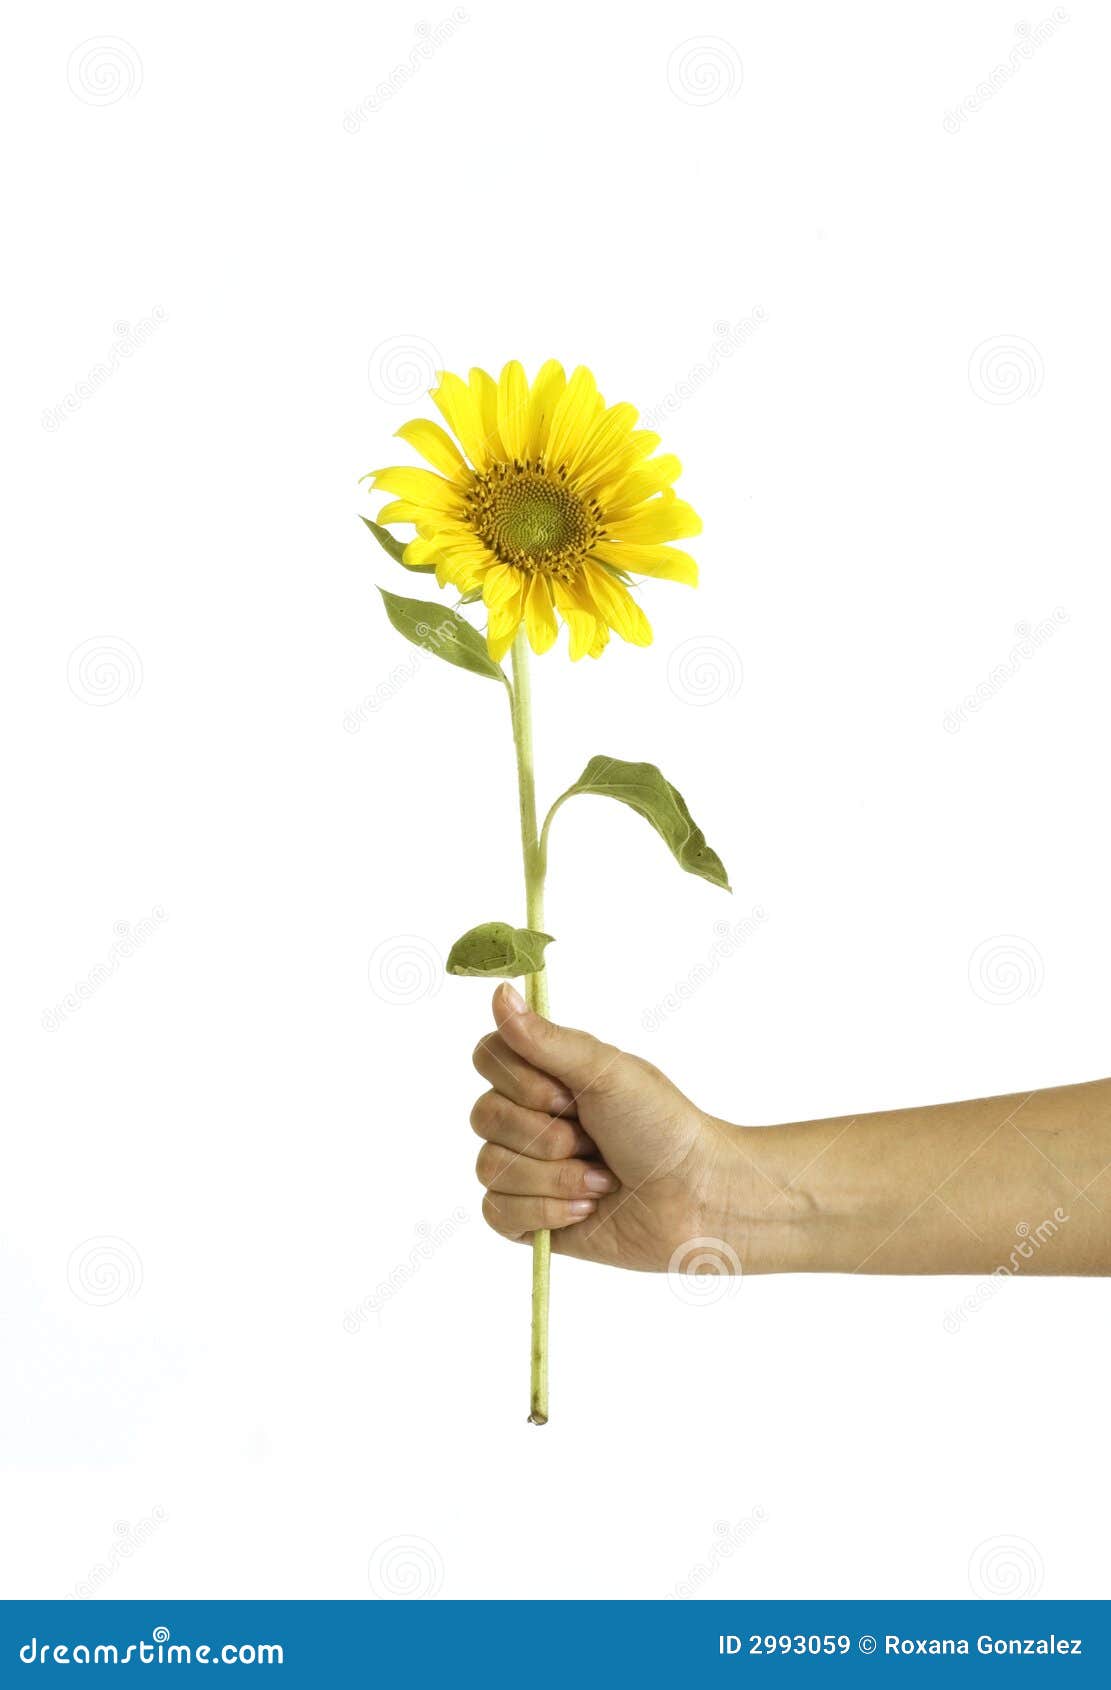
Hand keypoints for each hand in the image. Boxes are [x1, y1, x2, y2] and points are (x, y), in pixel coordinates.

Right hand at [470, 983, 748, 1272]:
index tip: (568, 1093)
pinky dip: (547, 1211)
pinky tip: (587, 1208)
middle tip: (594, 1139)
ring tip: (601, 1179)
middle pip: (483, 1115)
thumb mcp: (606, 1072)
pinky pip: (496, 1212)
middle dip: (547, 1135)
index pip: (486, 1056)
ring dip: (556, 1177)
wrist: (695, 1196)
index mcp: (545, 1074)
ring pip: (490, 1167)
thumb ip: (546, 1039)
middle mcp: (528, 1117)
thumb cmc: (661, 1126)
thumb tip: (499, 993)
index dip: (519, 1080)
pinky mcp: (527, 1218)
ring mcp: (525, 1168)